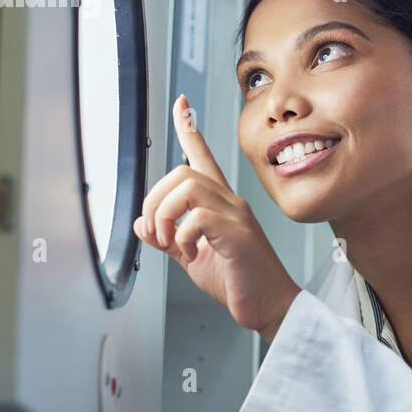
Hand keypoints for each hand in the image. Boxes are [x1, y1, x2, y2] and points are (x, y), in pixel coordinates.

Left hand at [134, 94, 298, 341]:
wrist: (269, 307)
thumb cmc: (239, 282)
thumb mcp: (193, 259)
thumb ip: (168, 240)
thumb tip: (142, 226)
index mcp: (220, 205)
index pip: (203, 157)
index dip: (189, 128)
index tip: (181, 104)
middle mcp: (230, 203)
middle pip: (181, 172)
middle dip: (154, 199)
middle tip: (155, 232)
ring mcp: (235, 215)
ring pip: (186, 188)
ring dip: (164, 215)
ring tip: (169, 243)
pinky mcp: (237, 234)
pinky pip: (196, 217)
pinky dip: (181, 236)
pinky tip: (189, 254)